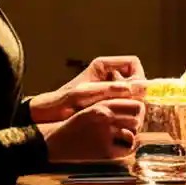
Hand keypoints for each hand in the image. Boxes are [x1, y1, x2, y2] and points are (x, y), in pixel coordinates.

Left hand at [30, 55, 147, 122]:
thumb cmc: (61, 102)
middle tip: (131, 108)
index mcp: (103, 66)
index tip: (136, 92)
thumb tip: (134, 88)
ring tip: (123, 116)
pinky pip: (124, 104)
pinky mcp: (106, 102)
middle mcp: (108, 75)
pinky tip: (117, 120)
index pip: (133, 64)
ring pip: (131, 93)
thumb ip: (109, 90)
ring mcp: (108, 89)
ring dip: (131, 104)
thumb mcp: (84, 95)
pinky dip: (124, 111)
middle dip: (136, 93)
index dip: (139, 76)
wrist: (46, 116)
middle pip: (136, 80)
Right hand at [38, 99, 143, 162]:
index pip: (136, 104)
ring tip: (123, 137)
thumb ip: (110, 106)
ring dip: (131, 136)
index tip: (137, 114)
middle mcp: (106, 117)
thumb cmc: (73, 125)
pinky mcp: (104, 150)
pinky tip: (120, 147)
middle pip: (137, 119)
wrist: (54, 141)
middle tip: (131, 127)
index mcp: (103, 104)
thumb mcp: (91, 108)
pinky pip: (126, 149)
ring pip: (133, 133)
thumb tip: (135, 109)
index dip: (139, 110)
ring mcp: (106, 134)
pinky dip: (126, 149)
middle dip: (137, 123)